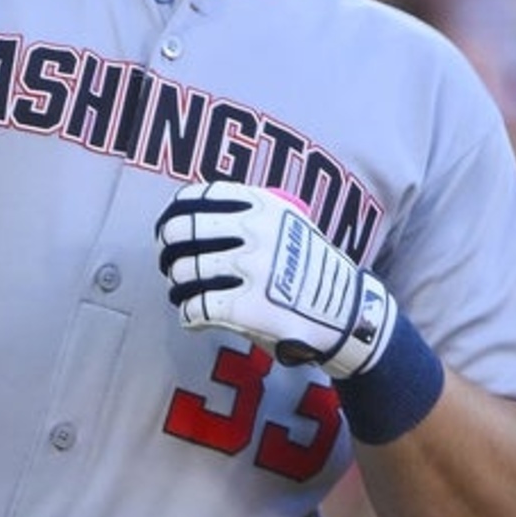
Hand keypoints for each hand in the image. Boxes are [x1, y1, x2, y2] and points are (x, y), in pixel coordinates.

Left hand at [157, 182, 396, 378]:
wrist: (349, 315)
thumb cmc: (311, 271)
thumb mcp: (290, 225)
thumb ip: (251, 215)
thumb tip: (191, 212)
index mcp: (264, 206)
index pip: (197, 198)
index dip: (174, 214)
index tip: (168, 228)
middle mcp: (255, 234)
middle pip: (181, 233)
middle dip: (167, 250)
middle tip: (169, 263)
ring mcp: (250, 270)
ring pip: (183, 272)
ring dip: (177, 286)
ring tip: (183, 293)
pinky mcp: (245, 309)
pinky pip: (195, 308)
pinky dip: (188, 315)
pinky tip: (194, 318)